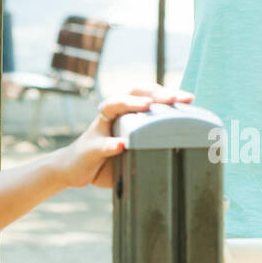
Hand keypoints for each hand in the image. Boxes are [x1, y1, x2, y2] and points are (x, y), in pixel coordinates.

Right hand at [56, 85, 194, 189]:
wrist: (72, 169)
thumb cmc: (107, 157)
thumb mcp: (132, 148)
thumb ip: (149, 143)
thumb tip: (185, 151)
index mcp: (125, 113)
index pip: (146, 95)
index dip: (166, 94)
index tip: (188, 99)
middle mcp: (111, 114)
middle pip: (132, 93)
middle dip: (154, 93)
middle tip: (174, 98)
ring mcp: (99, 128)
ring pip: (112, 107)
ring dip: (130, 104)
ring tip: (147, 106)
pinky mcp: (89, 147)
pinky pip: (100, 144)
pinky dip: (109, 144)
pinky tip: (120, 146)